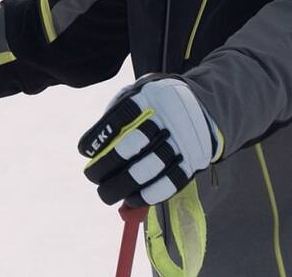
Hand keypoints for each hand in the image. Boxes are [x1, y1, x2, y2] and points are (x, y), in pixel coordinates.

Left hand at [78, 74, 219, 206]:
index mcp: (151, 94)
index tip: (85, 151)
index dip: (97, 138)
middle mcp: (169, 117)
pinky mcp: (194, 161)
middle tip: (92, 177)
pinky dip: (145, 196)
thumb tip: (94, 154)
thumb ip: (117, 116)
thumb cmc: (158, 103)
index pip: (117, 119)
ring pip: (147, 170)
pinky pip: (167, 185)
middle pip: (130, 148)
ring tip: (106, 193)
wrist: (205, 106)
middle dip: (105, 168)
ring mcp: (184, 141)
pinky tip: (131, 198)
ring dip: (121, 186)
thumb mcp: (139, 93)